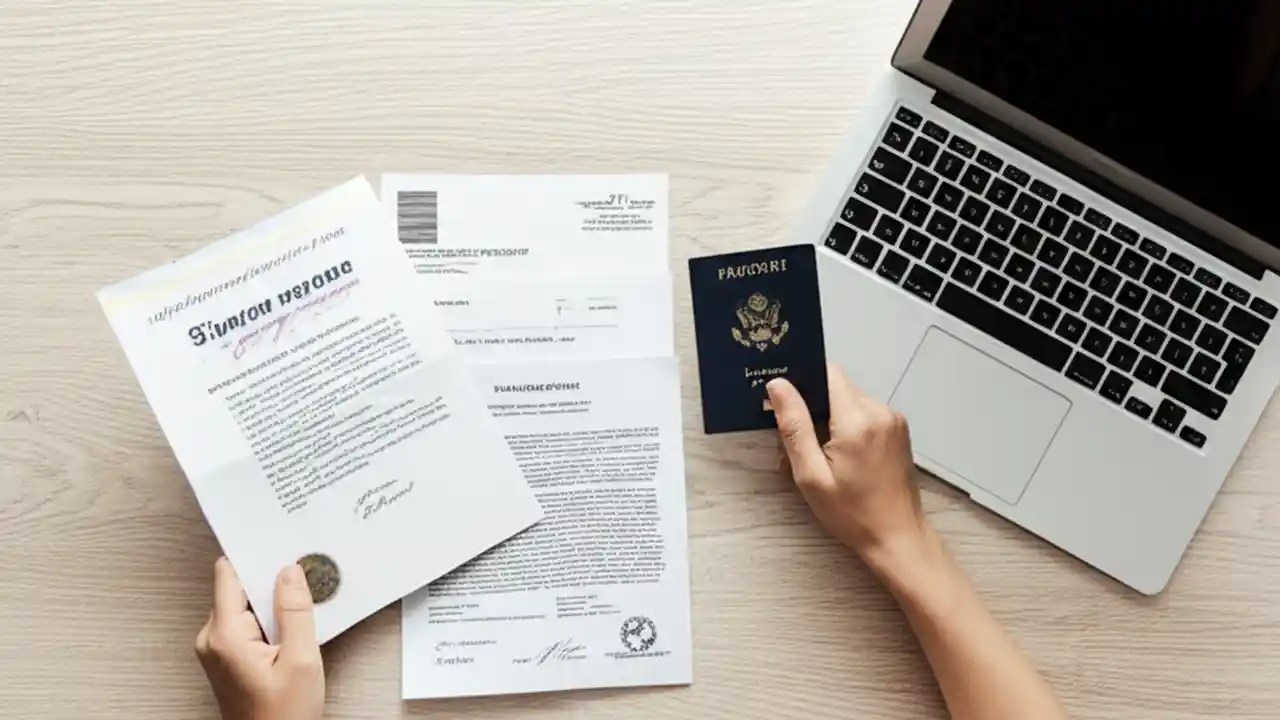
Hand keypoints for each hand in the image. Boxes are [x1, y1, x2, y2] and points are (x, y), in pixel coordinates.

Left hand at [195, 558, 324, 719]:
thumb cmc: (283, 717)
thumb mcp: (301, 660)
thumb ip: (295, 610)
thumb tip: (290, 571)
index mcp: (225, 635)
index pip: (228, 574)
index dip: (255, 560)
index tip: (280, 553)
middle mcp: (211, 639)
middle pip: (238, 588)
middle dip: (270, 585)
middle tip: (302, 593)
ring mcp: (216, 649)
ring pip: (245, 606)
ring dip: (272, 607)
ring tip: (298, 622)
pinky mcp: (225, 657)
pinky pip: (246, 623)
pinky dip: (269, 623)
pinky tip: (290, 637)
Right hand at [766, 365, 930, 571]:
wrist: (897, 537)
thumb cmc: (852, 514)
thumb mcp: (811, 475)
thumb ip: (794, 426)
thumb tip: (778, 386)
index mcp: (857, 420)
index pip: (827, 372)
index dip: (803, 381)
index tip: (786, 402)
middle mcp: (880, 411)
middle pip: (837, 386)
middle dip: (814, 405)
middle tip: (802, 440)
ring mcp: (893, 419)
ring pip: (849, 399)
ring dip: (831, 417)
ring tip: (822, 454)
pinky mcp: (898, 429)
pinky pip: (864, 413)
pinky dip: (848, 425)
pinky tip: (842, 456)